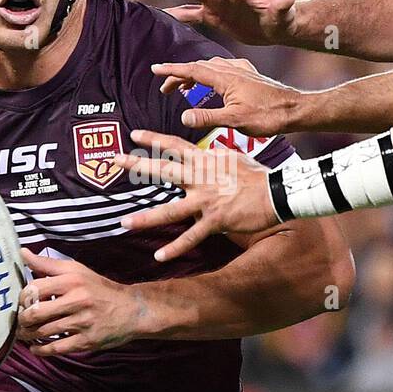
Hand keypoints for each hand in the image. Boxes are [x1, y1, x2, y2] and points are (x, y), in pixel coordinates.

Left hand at [17, 250, 150, 355]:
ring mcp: (82, 322)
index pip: (34, 288)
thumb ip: (47, 264)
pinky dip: (41, 350)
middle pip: (36, 312)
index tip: (22, 303)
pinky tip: (36, 347)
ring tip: (24, 333)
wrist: (132, 309)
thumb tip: (22, 253)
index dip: (22, 298)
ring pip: (43, 332)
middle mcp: (77, 300)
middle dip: (22, 319)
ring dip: (28, 335)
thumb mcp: (76, 271)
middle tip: (20, 321)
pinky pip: (57, 348)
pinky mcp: (87, 341)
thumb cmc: (99, 289)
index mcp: (72, 280)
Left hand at [115, 131, 278, 261]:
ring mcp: (206, 200)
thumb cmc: (258, 176)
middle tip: (115, 161)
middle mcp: (200, 178)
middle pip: (163, 170)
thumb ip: (216, 157)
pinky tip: (159, 256)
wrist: (277, 192)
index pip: (174, 146)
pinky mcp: (215, 220)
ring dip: (146, 218)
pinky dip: (175, 248)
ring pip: (170, 210)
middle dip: (137, 166)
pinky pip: (191, 237)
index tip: (134, 134)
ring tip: (125, 223)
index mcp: (205, 161)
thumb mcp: (235, 159)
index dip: (153, 139)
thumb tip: (209, 152)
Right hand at [153, 56, 303, 136]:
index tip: (155, 70)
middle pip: (199, 67)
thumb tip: (183, 116)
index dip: (172, 70)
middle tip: (165, 88)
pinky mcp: (250, 76)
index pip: (192, 69)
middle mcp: (233, 70)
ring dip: (195, 74)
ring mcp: (242, 71)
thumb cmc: (268, 116)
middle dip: (180, 75)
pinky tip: (213, 84)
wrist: (295, 110)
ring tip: (184, 88)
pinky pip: (224, 69)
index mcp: (226, 78)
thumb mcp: (235, 120)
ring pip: (211, 67)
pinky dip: (210, 74)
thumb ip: (208, 117)